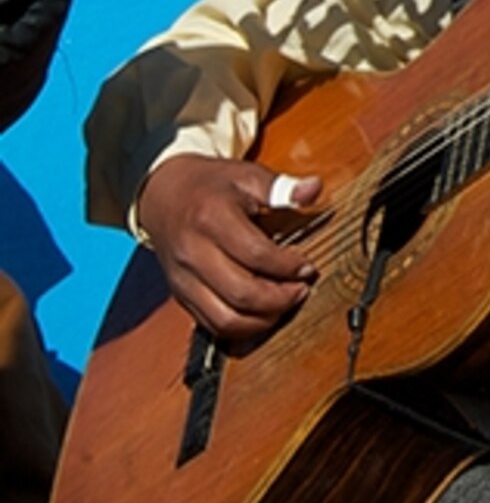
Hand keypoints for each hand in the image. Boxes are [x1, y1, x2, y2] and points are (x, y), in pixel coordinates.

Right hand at [138, 154, 319, 346]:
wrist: (163, 196)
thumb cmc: (210, 186)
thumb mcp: (246, 175)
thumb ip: (281, 186)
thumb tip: (314, 189)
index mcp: (211, 219)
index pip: (255, 254)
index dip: (288, 266)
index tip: (307, 267)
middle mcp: (193, 254)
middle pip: (240, 293)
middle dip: (279, 298)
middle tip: (302, 289)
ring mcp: (183, 279)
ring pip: (223, 319)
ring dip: (261, 320)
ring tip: (285, 304)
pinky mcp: (180, 295)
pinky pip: (209, 324)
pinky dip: (240, 327)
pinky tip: (262, 314)